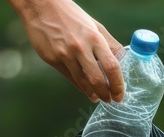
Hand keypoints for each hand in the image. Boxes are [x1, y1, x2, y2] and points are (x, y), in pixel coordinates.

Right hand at [9, 0, 124, 102]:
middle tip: (111, 100)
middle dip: (106, 94)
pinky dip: (80, 87)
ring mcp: (64, 54)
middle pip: (97, 79)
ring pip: (82, 82)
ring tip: (98, 98)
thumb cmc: (71, 15)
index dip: (118, 84)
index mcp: (94, 38)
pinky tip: (86, 90)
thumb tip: (123, 61)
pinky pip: (69, 77)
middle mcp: (80, 47)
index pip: (112, 67)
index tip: (120, 94)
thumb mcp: (95, 26)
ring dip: (93, 93)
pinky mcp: (52, 59)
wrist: (40, 6)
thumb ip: (110, 45)